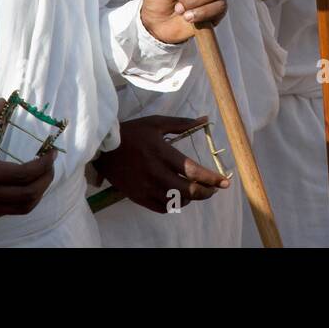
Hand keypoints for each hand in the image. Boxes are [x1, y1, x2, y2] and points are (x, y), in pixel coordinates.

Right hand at [0, 100, 56, 220]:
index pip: (24, 174)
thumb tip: (4, 101)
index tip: (52, 153)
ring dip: (39, 192)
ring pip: (23, 207)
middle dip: (46, 178)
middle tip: (50, 164)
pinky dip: (25, 201)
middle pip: (28, 193)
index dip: (43, 165)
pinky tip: (25, 186)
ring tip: (42, 176)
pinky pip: (11, 212)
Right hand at [92, 115, 229, 213]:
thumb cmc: (132, 132)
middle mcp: (156, 173)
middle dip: (206, 192)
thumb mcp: (157, 122)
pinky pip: (162, 208)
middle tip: (213, 190)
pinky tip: (177, 197)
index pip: (193, 171)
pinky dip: (173, 204)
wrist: (103, 147)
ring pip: (176, 201)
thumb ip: (182, 123)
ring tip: (195, 191)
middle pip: (188, 191)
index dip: (211, 179)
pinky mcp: (138, 197)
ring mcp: (146, 187)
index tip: (225, 182)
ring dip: (190, 198)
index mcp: (163, 153)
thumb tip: (204, 119)